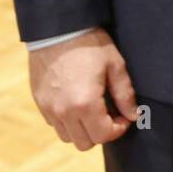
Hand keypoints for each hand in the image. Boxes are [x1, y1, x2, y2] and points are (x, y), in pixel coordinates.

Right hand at [28, 27, 138, 149]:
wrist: (58, 28)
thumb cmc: (90, 44)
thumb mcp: (115, 66)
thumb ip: (125, 95)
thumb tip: (133, 115)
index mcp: (85, 104)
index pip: (104, 136)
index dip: (119, 129)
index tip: (124, 116)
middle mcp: (63, 111)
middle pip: (85, 143)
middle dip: (101, 133)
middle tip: (110, 114)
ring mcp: (48, 108)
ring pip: (67, 137)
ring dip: (83, 129)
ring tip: (92, 110)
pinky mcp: (39, 101)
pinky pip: (54, 124)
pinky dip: (67, 121)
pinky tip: (76, 103)